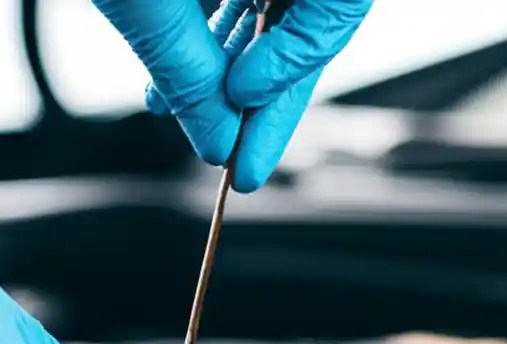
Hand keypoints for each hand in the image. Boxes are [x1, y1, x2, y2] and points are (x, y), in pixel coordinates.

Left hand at [93, 0, 370, 190]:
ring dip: (227, 74)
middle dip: (265, 95)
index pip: (339, 4)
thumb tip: (217, 143)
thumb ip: (186, 67)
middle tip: (240, 165)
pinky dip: (206, 41)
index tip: (240, 100)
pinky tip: (167, 88)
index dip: (297, 58)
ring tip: (177, 117)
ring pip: (271, 12)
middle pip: (308, 17)